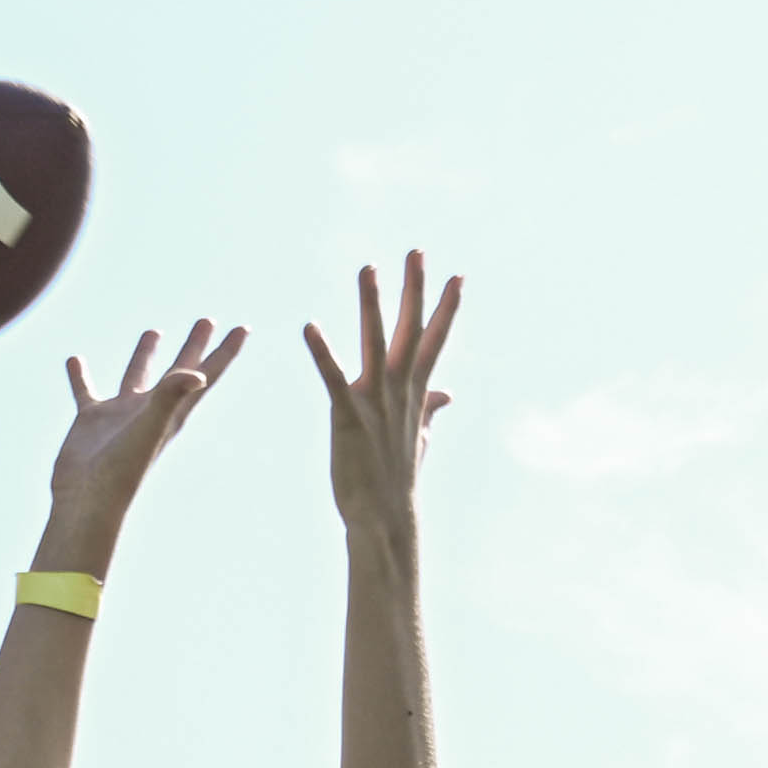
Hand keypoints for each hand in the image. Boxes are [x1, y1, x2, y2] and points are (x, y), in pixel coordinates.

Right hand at [39, 322, 246, 548]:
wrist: (88, 499)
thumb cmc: (122, 470)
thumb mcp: (150, 428)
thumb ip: (171, 397)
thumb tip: (199, 375)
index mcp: (172, 412)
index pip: (205, 375)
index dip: (225, 352)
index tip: (244, 328)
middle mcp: (150, 410)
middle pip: (178, 370)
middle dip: (194, 345)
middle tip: (207, 320)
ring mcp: (120, 414)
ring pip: (136, 376)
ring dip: (145, 355)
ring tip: (154, 331)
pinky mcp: (92, 420)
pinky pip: (86, 390)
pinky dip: (80, 376)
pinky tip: (74, 360)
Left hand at [304, 255, 461, 527]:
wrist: (384, 517)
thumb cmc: (397, 479)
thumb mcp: (418, 438)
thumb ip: (429, 410)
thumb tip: (446, 395)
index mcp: (415, 393)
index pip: (433, 341)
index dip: (446, 308)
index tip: (457, 276)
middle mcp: (399, 390)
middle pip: (409, 329)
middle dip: (413, 289)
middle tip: (416, 250)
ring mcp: (376, 402)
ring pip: (375, 343)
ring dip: (371, 304)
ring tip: (368, 267)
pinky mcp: (347, 417)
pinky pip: (333, 377)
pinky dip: (322, 352)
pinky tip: (309, 326)